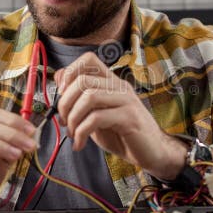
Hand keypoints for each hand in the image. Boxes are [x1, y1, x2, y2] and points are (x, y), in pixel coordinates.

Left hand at [55, 52, 185, 179]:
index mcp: (111, 82)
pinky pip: (97, 118)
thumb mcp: (96, 114)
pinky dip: (81, 133)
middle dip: (65, 103)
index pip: (88, 60)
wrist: (153, 152)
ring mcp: (126, 101)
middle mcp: (119, 87)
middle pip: (83, 80)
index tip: (62, 96)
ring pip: (89, 96)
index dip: (69, 73)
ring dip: (73, 118)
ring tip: (73, 134)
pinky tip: (80, 144)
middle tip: (64, 122)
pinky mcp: (130, 118)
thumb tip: (58, 79)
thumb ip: (81, 99)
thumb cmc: (123, 134)